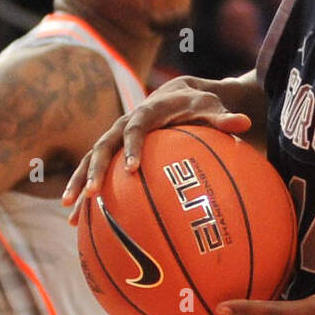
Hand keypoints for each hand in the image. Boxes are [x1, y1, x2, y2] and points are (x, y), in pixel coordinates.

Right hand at [62, 79, 251, 222]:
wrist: (176, 94)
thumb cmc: (198, 105)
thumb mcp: (212, 108)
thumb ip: (224, 118)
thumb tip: (244, 123)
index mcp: (147, 111)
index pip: (136, 128)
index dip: (132, 147)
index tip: (132, 169)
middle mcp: (124, 124)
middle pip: (103, 146)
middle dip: (96, 170)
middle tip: (92, 194)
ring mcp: (114, 137)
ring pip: (90, 159)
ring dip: (79, 183)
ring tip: (69, 210)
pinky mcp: (111, 150)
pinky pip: (93, 170)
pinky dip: (83, 190)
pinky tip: (75, 220)